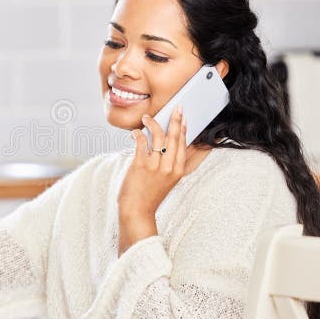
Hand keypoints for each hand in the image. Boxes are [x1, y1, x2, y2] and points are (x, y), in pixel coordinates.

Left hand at [118, 106, 187, 253]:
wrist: (137, 211)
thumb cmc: (150, 195)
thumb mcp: (168, 180)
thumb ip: (173, 164)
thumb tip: (175, 145)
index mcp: (178, 170)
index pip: (184, 143)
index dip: (184, 128)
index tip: (184, 116)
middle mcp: (169, 167)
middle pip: (174, 137)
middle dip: (175, 119)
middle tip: (175, 107)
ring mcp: (155, 166)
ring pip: (158, 136)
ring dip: (153, 123)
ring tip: (147, 118)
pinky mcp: (140, 165)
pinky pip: (141, 142)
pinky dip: (138, 134)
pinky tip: (135, 132)